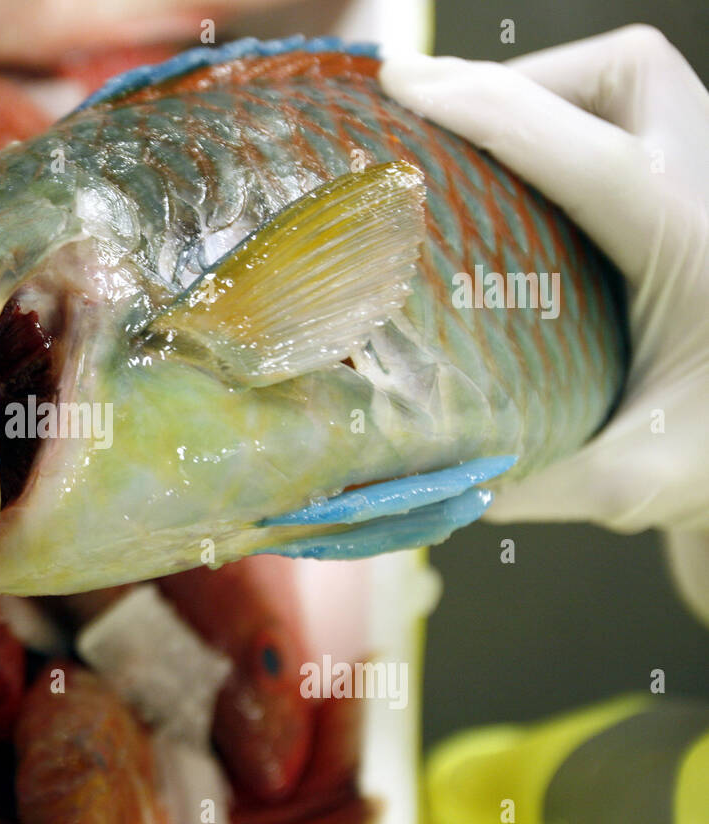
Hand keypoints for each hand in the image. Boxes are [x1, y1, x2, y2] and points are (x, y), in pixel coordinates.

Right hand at [381, 27, 708, 620]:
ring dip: (543, 91)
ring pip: (630, 79)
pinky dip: (563, 116)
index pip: (595, 160)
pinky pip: (631, 111)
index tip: (406, 92)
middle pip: (623, 76)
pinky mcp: (695, 187)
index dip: (497, 115)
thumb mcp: (637, 483)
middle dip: (518, 80)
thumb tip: (411, 471)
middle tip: (427, 111)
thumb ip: (535, 482)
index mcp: (699, 254)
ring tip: (466, 137)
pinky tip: (514, 169)